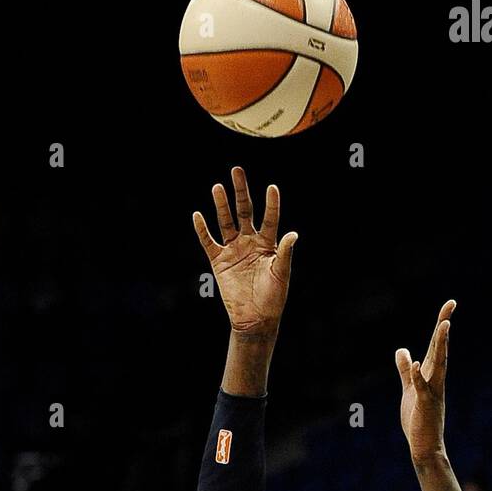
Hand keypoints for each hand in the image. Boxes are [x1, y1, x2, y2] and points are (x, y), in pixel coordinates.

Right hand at [193, 167, 296, 336]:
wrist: (255, 319)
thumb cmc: (273, 298)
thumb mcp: (282, 274)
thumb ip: (285, 253)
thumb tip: (293, 234)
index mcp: (267, 244)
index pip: (270, 219)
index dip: (271, 204)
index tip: (272, 187)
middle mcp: (249, 242)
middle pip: (244, 211)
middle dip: (240, 192)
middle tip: (236, 171)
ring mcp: (233, 251)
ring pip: (226, 222)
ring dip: (221, 205)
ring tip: (217, 187)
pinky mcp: (219, 262)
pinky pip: (209, 242)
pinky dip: (202, 230)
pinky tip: (197, 215)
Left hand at [395, 300, 455, 464]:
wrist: (424, 446)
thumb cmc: (418, 419)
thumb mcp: (409, 389)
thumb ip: (406, 370)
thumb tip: (402, 350)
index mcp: (431, 374)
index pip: (437, 346)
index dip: (441, 325)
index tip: (450, 305)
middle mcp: (436, 380)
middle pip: (441, 349)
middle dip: (444, 327)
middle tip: (450, 306)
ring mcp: (432, 392)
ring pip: (439, 364)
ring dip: (442, 345)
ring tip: (445, 326)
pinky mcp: (425, 405)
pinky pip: (422, 389)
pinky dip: (419, 376)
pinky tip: (417, 364)